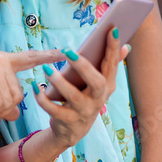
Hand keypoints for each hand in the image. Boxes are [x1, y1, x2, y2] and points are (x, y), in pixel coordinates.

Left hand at [34, 28, 128, 147]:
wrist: (72, 132)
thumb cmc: (85, 99)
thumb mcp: (99, 86)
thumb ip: (110, 66)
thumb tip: (126, 46)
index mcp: (107, 87)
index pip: (112, 65)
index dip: (113, 48)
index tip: (111, 30)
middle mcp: (98, 100)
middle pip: (97, 82)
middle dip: (84, 66)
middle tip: (68, 51)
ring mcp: (84, 112)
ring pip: (73, 97)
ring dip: (59, 82)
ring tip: (47, 69)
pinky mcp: (67, 122)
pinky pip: (54, 110)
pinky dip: (43, 99)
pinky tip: (35, 87)